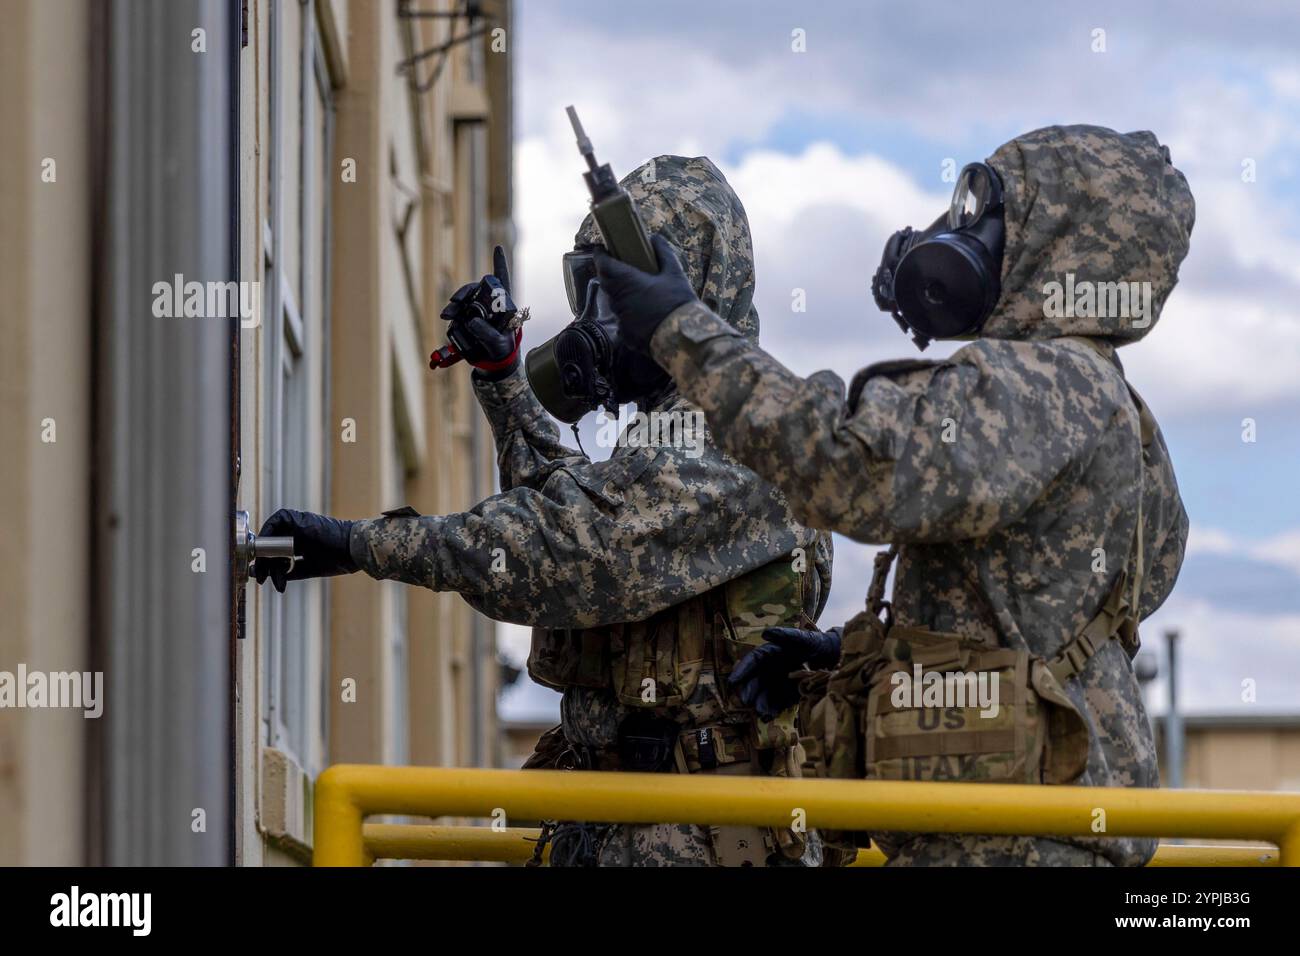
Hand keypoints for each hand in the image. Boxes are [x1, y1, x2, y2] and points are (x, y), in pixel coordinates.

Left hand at [253, 508, 357, 592]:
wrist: (354, 551)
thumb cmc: (338, 559)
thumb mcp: (309, 568)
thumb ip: (290, 571)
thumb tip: (269, 575)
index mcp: (301, 541)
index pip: (276, 549)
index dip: (267, 561)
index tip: (263, 575)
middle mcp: (298, 531)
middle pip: (272, 543)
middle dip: (264, 562)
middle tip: (261, 578)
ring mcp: (299, 523)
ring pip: (272, 533)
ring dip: (264, 553)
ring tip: (266, 574)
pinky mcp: (300, 519)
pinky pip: (277, 520)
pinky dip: (267, 532)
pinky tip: (266, 551)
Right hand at [439, 245, 521, 377]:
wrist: (491, 361)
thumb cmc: (501, 349)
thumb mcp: (497, 343)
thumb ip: (487, 333)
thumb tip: (471, 321)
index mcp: (502, 305)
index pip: (502, 281)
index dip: (499, 263)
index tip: (498, 248)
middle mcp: (488, 304)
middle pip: (475, 289)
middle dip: (463, 292)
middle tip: (455, 301)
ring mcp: (475, 310)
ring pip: (463, 301)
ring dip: (454, 305)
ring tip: (447, 315)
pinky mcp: (465, 318)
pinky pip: (457, 313)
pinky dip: (451, 314)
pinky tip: (449, 319)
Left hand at [592, 233, 696, 353]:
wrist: (682, 336)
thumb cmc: (678, 302)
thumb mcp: (675, 273)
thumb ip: (664, 252)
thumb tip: (655, 238)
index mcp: (626, 282)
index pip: (603, 265)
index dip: (600, 256)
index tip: (601, 250)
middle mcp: (619, 300)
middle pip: (606, 283)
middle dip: (609, 274)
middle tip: (619, 267)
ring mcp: (621, 319)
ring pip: (614, 303)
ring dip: (620, 295)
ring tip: (635, 290)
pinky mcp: (626, 335)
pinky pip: (622, 322)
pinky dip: (628, 315)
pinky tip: (642, 314)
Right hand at [727, 626, 841, 719]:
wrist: (834, 659)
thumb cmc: (817, 645)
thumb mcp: (804, 639)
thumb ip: (786, 636)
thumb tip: (765, 633)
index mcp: (772, 653)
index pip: (753, 660)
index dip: (742, 670)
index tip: (732, 681)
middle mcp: (772, 668)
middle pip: (756, 680)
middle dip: (750, 692)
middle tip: (747, 702)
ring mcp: (779, 683)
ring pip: (765, 694)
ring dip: (761, 704)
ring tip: (762, 714)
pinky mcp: (788, 695)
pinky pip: (778, 703)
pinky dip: (773, 710)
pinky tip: (771, 717)